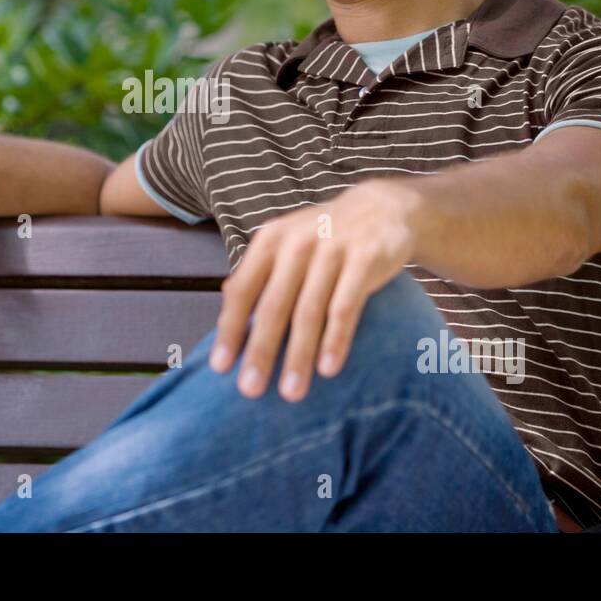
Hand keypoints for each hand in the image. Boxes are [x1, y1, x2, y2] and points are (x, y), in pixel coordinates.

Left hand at [208, 177, 423, 401]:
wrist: (381, 207)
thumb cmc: (324, 237)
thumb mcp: (287, 244)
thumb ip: (259, 273)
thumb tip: (226, 305)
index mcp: (271, 241)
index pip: (243, 290)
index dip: (230, 329)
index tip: (219, 368)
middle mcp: (298, 242)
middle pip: (274, 306)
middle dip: (261, 351)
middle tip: (250, 391)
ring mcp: (332, 249)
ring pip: (309, 311)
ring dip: (299, 356)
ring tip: (291, 392)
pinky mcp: (366, 258)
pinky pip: (346, 306)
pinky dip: (336, 340)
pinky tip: (328, 369)